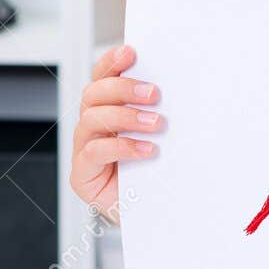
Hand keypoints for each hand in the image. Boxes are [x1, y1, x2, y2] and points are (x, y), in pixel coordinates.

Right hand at [69, 44, 160, 220]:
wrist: (156, 216)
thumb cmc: (158, 173)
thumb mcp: (165, 137)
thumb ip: (161, 112)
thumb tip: (185, 87)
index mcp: (110, 110)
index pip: (103, 78)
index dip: (112, 62)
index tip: (131, 52)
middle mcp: (93, 128)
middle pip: (94, 94)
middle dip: (123, 88)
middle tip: (154, 93)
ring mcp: (85, 150)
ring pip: (92, 119)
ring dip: (125, 116)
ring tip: (156, 124)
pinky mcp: (83, 175)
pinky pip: (94, 152)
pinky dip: (121, 147)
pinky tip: (146, 149)